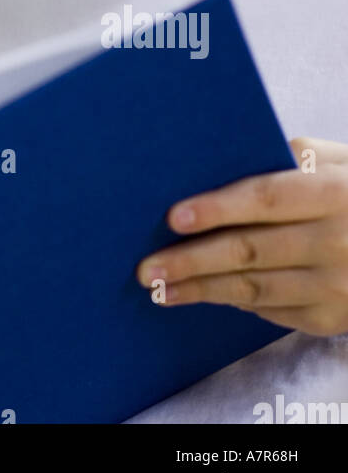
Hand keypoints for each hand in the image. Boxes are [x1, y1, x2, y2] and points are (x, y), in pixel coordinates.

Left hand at [136, 137, 347, 335]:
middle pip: (251, 252)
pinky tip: (203, 294)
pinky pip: (272, 311)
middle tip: (146, 267)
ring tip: (160, 289)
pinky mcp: (332, 318)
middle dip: (192, 260)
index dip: (217, 208)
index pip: (266, 199)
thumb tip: (230, 155)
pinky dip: (234, 302)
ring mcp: (336, 287)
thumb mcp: (341, 161)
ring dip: (201, 290)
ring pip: (255, 289)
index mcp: (334, 193)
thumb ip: (294, 154)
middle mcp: (336, 242)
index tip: (173, 217)